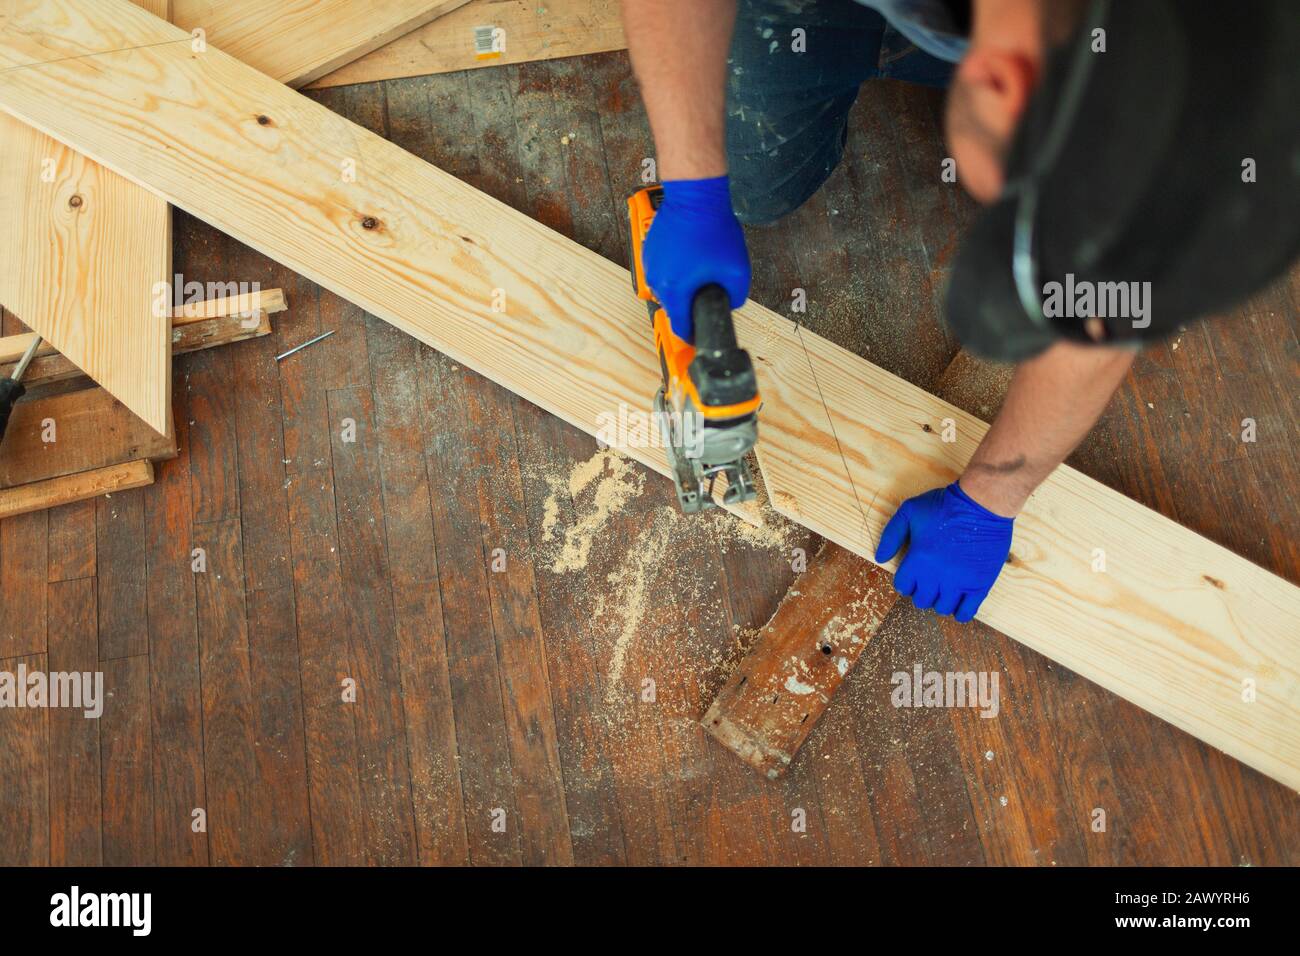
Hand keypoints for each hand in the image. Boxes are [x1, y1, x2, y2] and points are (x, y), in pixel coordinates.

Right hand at [643, 176, 750, 340]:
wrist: (695, 197)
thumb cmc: (713, 230)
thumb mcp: (738, 272)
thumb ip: (735, 298)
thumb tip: (728, 305)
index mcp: (674, 291)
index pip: (680, 328)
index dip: (694, 334)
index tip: (701, 334)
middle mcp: (657, 281)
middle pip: (675, 307)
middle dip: (692, 303)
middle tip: (710, 287)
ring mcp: (649, 265)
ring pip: (668, 288)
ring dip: (683, 285)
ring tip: (700, 265)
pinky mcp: (649, 251)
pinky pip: (663, 270)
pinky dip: (676, 268)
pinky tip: (691, 254)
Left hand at [874, 482, 1013, 622]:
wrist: (982, 504)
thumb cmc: (944, 505)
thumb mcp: (909, 511)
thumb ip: (891, 535)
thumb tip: (880, 558)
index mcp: (918, 559)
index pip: (903, 586)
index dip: (906, 581)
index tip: (912, 575)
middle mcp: (937, 575)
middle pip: (922, 600)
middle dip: (922, 591)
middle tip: (928, 581)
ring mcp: (960, 582)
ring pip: (942, 607)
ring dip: (940, 600)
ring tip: (943, 588)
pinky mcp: (980, 584)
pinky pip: (966, 612)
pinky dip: (960, 612)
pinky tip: (958, 602)